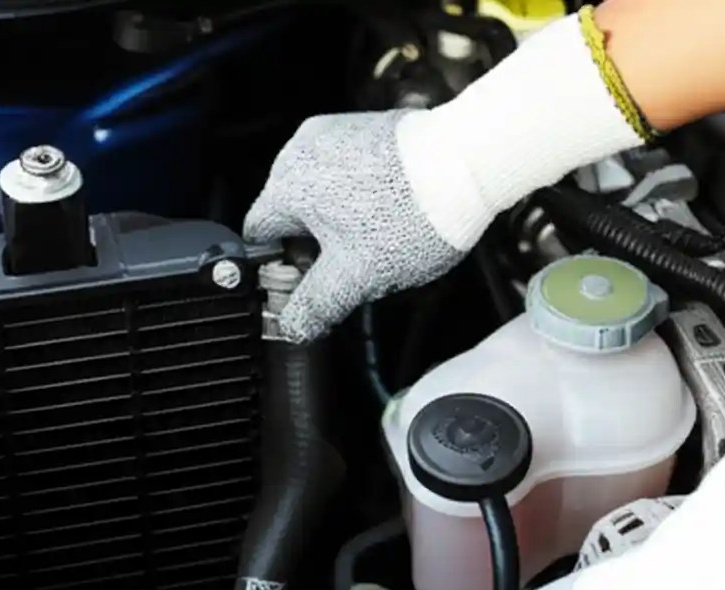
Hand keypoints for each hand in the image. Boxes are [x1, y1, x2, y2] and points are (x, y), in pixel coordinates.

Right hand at [243, 110, 485, 342]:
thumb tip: (291, 327)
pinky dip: (360, 194)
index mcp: (286, 185)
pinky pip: (348, 170)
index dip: (280, 267)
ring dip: (340, 221)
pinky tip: (391, 211)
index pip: (259, 236)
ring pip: (321, 193)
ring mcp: (334, 132)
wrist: (466, 163)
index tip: (307, 283)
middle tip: (353, 267)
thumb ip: (314, 306)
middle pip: (291, 214)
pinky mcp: (365, 127)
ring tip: (380, 237)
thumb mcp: (355, 277)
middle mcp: (301, 149)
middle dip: (316, 245)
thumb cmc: (410, 215)